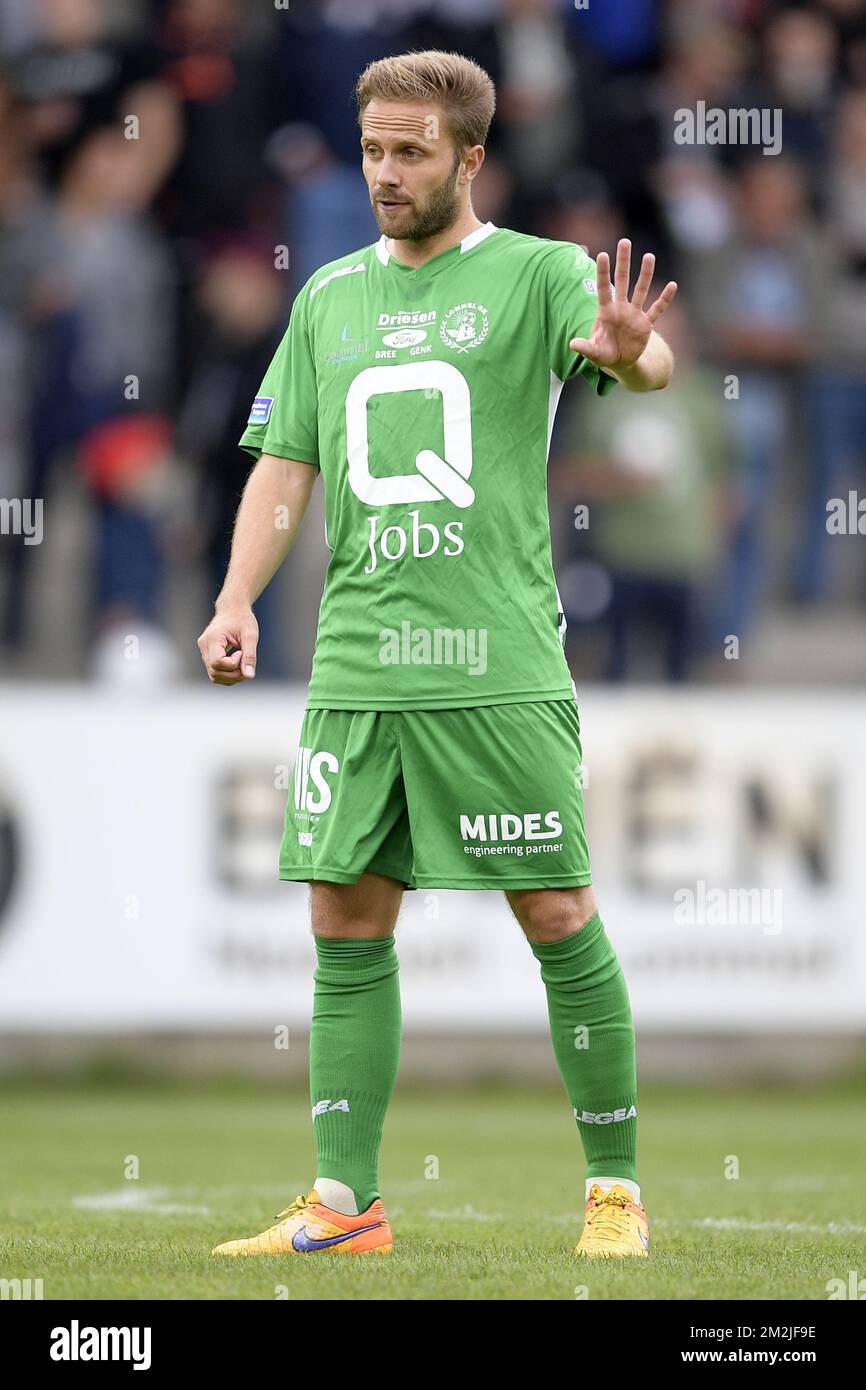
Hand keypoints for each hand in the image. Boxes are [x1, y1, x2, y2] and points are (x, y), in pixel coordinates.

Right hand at [197, 605, 258, 685]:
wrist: (232, 609)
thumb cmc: (242, 619)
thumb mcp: (250, 635)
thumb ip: (250, 656)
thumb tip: (249, 676)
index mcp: (213, 638)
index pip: (217, 662)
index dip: (233, 664)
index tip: (242, 652)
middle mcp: (204, 645)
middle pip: (215, 672)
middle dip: (234, 674)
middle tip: (246, 662)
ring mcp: (203, 651)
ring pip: (214, 675)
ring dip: (231, 676)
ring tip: (242, 663)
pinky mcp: (207, 655)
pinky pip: (215, 672)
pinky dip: (227, 674)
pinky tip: (237, 664)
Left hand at [570, 240, 676, 370]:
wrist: (621, 363)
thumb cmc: (604, 354)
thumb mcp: (594, 353)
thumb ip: (585, 347)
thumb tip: (572, 344)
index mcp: (606, 312)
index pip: (604, 288)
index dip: (603, 272)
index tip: (603, 254)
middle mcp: (620, 308)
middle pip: (623, 281)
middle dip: (623, 262)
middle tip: (624, 242)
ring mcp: (634, 314)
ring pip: (641, 290)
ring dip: (645, 274)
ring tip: (648, 256)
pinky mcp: (646, 324)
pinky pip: (657, 309)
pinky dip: (665, 299)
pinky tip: (672, 285)